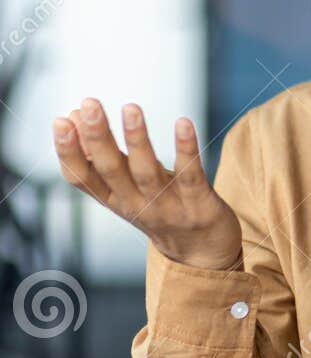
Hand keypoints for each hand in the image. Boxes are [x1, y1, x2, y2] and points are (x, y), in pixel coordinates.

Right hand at [52, 99, 243, 271]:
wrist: (203, 253)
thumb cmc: (160, 210)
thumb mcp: (124, 189)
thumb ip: (101, 158)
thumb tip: (74, 116)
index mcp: (113, 201)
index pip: (82, 178)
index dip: (68, 152)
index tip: (61, 121)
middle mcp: (136, 205)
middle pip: (111, 170)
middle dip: (97, 137)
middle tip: (89, 104)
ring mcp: (167, 207)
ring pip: (147, 172)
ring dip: (137, 139)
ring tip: (130, 108)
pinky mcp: (199, 204)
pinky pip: (190, 174)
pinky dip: (185, 149)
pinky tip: (183, 123)